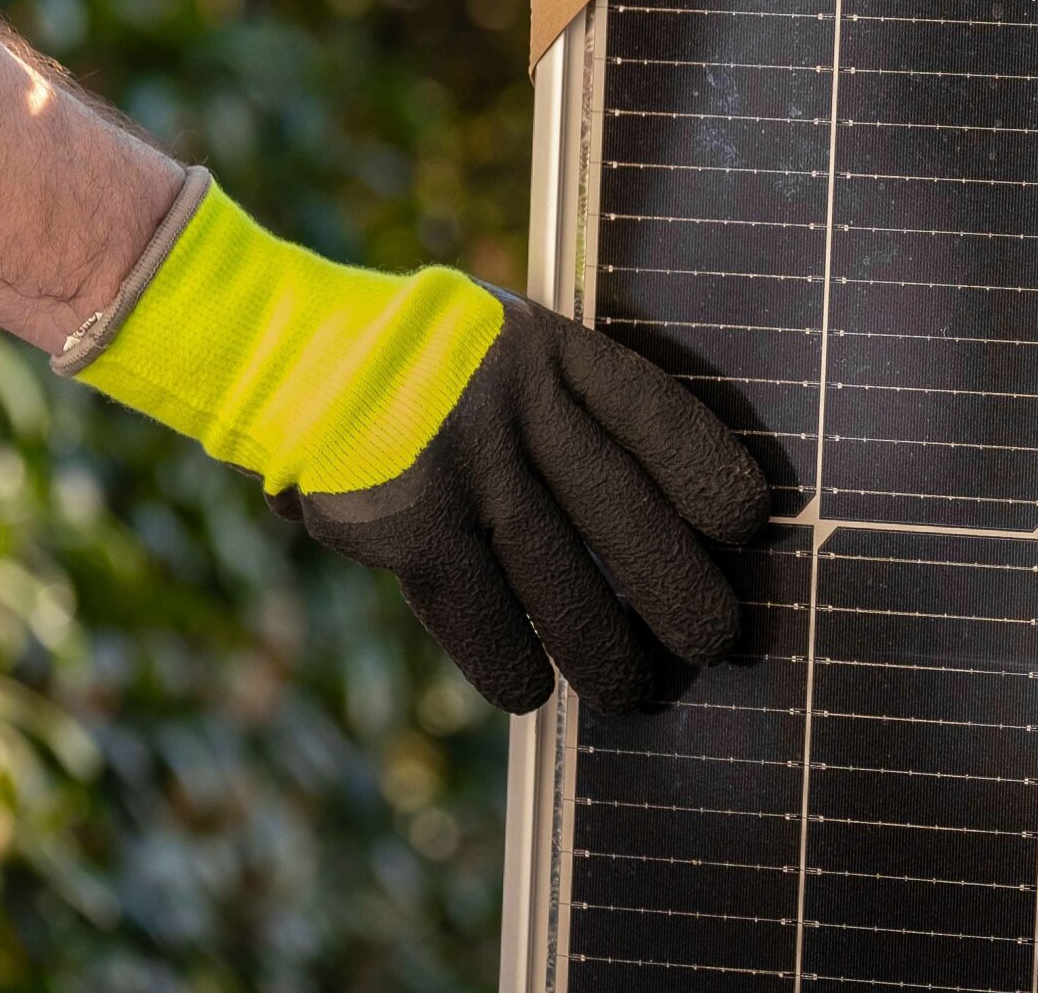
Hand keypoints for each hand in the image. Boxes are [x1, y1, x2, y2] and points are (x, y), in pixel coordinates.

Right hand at [60, 169, 768, 713]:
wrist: (286, 349)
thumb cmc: (429, 367)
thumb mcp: (506, 347)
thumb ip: (572, 403)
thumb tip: (676, 516)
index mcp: (549, 347)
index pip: (652, 408)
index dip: (706, 468)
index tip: (751, 522)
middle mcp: (511, 397)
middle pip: (619, 505)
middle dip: (675, 583)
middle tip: (717, 641)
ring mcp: (455, 457)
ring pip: (554, 568)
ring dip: (601, 641)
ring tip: (636, 691)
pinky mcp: (402, 516)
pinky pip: (472, 603)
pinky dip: (504, 654)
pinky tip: (531, 691)